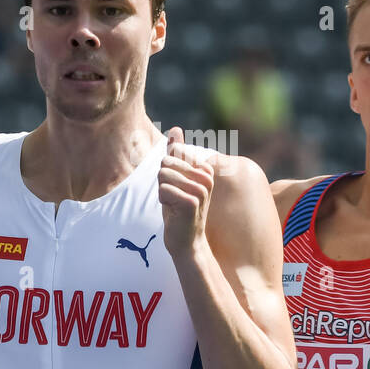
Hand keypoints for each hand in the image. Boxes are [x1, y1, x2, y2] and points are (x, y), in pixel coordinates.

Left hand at [158, 127, 214, 256]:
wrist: (186, 239)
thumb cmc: (180, 207)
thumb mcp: (177, 177)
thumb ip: (177, 152)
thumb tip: (175, 129)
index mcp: (205, 169)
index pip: (172, 154)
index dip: (167, 171)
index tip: (177, 187)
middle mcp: (207, 177)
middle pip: (166, 162)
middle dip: (163, 181)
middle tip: (174, 197)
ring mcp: (201, 190)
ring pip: (164, 175)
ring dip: (162, 191)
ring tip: (174, 204)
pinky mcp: (192, 202)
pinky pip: (163, 190)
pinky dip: (163, 201)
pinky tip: (174, 212)